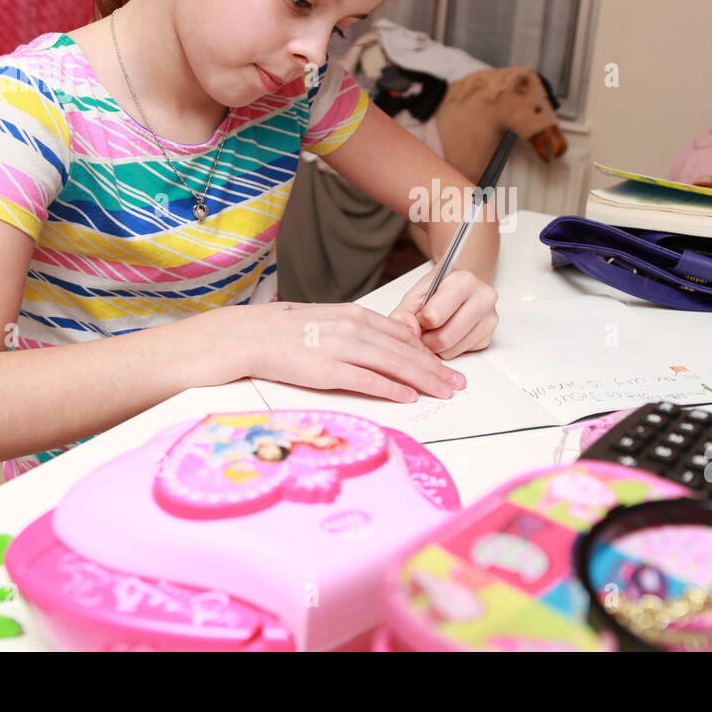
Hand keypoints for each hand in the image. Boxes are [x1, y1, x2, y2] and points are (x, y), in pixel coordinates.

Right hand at [237, 302, 466, 403]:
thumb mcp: (331, 321)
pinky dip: (392, 389)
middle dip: (437, 368)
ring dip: (425, 380)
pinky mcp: (328, 370)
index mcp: (357, 315)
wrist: (252, 335)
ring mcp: (342, 349)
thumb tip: (389, 345)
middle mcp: (354, 329)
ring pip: (395, 365)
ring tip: (445, 392)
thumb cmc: (288, 331)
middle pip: (406, 351)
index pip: (404, 336)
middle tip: (458, 383)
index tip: (447, 365)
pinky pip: (368, 380)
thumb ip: (360, 332)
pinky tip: (409, 396)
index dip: (430, 352)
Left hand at [388, 269, 497, 360]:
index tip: (420, 315)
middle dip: (426, 339)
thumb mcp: (418, 292)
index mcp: (464, 281)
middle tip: (423, 329)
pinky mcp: (488, 338)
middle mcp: (483, 299)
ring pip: (450, 350)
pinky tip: (448, 333)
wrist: (462, 285)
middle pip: (443, 338)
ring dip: (436, 346)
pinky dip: (448, 348)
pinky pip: (459, 354)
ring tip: (436, 329)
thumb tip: (405, 329)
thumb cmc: (441, 288)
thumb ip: (405, 311)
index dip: (420, 320)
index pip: (434, 316)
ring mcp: (489, 320)